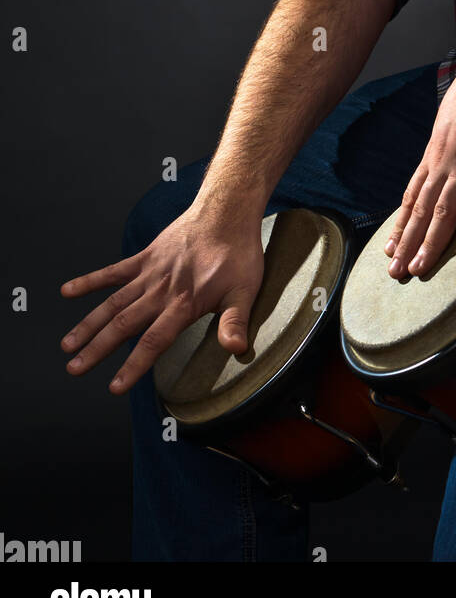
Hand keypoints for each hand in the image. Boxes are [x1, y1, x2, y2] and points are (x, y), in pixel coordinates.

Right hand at [59, 199, 265, 393]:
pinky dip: (90, 281)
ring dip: (88, 324)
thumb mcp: (245, 289)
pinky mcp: (145, 257)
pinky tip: (68, 291)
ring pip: (113, 303)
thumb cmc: (238, 251)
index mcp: (184, 303)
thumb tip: (235, 349)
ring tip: (68, 344)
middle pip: (123, 325)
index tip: (115, 386)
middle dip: (97, 349)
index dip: (134, 365)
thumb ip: (236, 321)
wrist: (226, 211)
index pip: (153, 341)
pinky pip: (113, 271)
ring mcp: (149, 273)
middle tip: (74, 369)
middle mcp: (161, 290)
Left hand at [383, 35, 455, 278]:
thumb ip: (450, 141)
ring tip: (418, 269)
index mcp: (436, 151)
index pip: (413, 194)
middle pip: (421, 208)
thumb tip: (448, 156)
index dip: (401, 224)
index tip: (390, 248)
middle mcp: (445, 160)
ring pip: (444, 210)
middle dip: (407, 242)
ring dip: (430, 242)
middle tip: (395, 272)